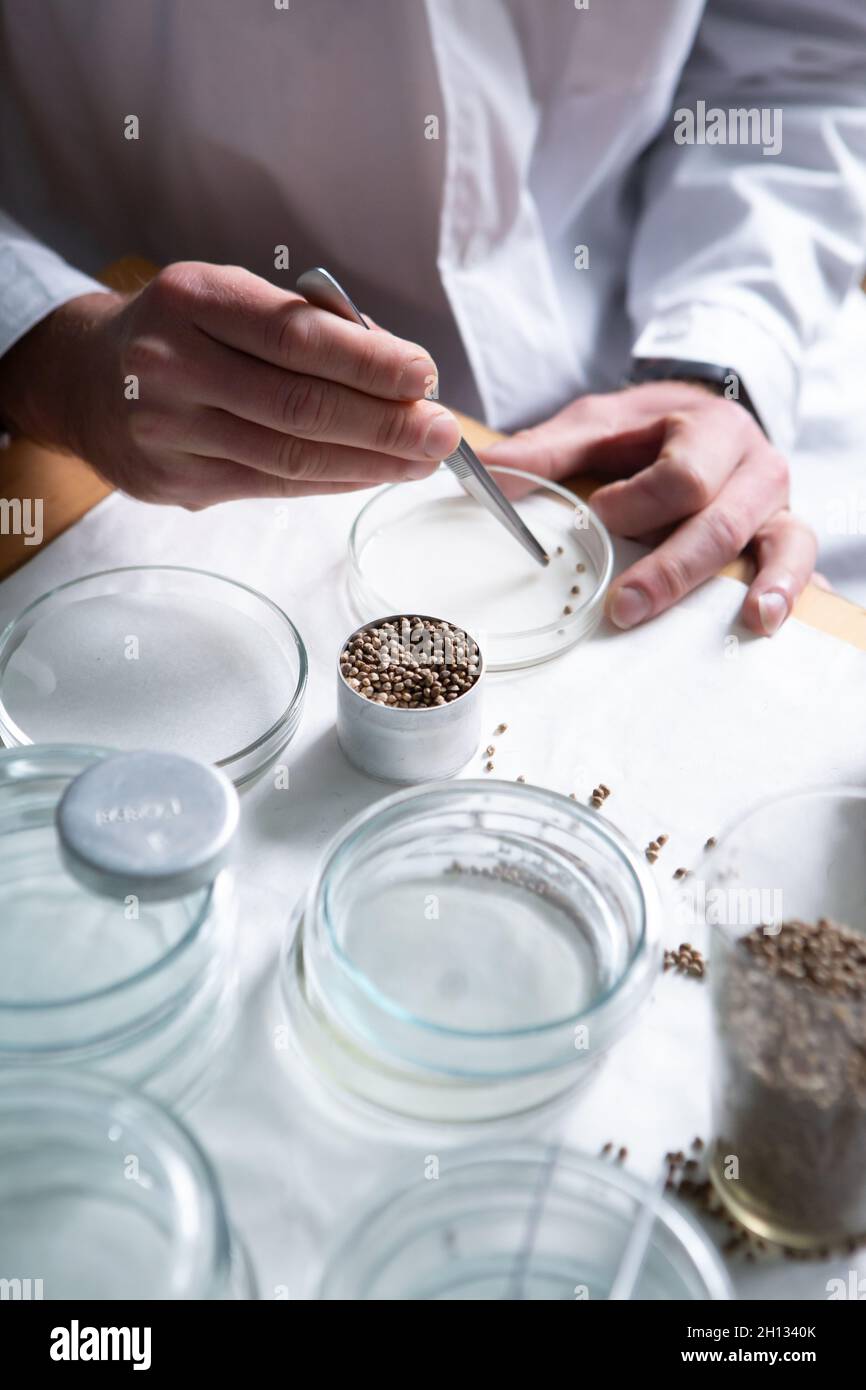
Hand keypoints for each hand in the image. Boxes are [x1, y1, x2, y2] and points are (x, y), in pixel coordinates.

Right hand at [0, 262, 460, 506]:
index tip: (424, 376)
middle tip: (441, 433)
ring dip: (369, 462)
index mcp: (192, 299)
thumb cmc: (181, 332)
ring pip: (290, 456)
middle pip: (300, 406)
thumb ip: (302, 326)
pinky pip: (273, 485)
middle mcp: (172, 365)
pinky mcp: (176, 480)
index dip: (369, 362)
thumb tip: (397, 373)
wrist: (86, 380)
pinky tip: (372, 474)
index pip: (297, 337)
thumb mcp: (228, 298)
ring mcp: (169, 430)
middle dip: (384, 424)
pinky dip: (332, 481)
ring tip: (421, 460)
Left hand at [479, 382, 815, 635]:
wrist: (701, 412)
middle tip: (623, 607)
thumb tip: (487, 476)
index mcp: (708, 431)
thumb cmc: (646, 428)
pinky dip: (794, 591)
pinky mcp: (785, 533)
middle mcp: (753, 467)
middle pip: (720, 521)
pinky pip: (802, 562)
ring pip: (779, 542)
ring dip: (762, 583)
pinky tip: (770, 620)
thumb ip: (547, 452)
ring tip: (751, 618)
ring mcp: (776, 504)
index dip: (638, 503)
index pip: (681, 476)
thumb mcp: (596, 425)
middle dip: (672, 570)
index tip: (599, 517)